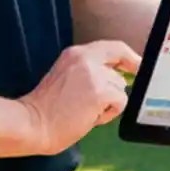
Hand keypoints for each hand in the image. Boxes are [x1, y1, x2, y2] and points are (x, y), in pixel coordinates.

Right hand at [18, 40, 140, 154]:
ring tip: (83, 111)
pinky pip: (120, 102)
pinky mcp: (100, 92)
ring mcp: (94, 74)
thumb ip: (88, 72)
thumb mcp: (66, 77)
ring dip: (107, 105)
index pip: (113, 47)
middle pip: (119, 75)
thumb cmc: (45, 108)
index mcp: (76, 54)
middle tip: (87, 106)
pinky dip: (108, 114)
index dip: (129, 57)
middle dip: (110, 94)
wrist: (32, 123)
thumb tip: (115, 78)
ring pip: (120, 90)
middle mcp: (86, 58)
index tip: (138, 65)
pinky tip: (88, 117)